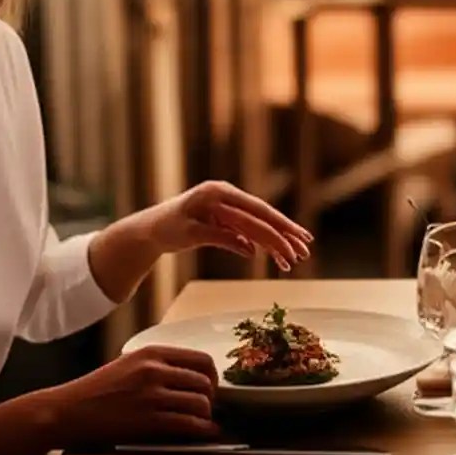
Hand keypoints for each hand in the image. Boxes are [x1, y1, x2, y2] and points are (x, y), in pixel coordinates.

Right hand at [44, 345, 220, 447]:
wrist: (67, 410)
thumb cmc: (96, 389)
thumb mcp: (129, 363)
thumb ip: (159, 364)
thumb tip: (191, 376)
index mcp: (153, 353)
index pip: (201, 360)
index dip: (212, 376)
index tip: (210, 386)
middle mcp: (155, 370)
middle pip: (205, 382)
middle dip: (212, 397)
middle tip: (207, 406)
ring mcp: (152, 395)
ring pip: (201, 403)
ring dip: (207, 415)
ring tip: (204, 420)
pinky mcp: (148, 420)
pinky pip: (188, 423)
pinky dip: (202, 429)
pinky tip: (205, 431)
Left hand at [143, 180, 312, 271]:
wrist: (151, 229)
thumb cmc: (166, 228)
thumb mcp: (190, 234)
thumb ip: (220, 238)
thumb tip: (250, 249)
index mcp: (219, 193)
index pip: (256, 210)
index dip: (280, 225)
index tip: (298, 238)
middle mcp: (227, 198)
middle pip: (263, 218)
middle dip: (285, 236)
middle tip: (304, 252)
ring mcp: (228, 209)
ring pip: (259, 227)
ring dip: (276, 244)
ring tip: (293, 261)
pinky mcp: (227, 220)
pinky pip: (249, 233)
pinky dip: (262, 246)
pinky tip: (275, 258)